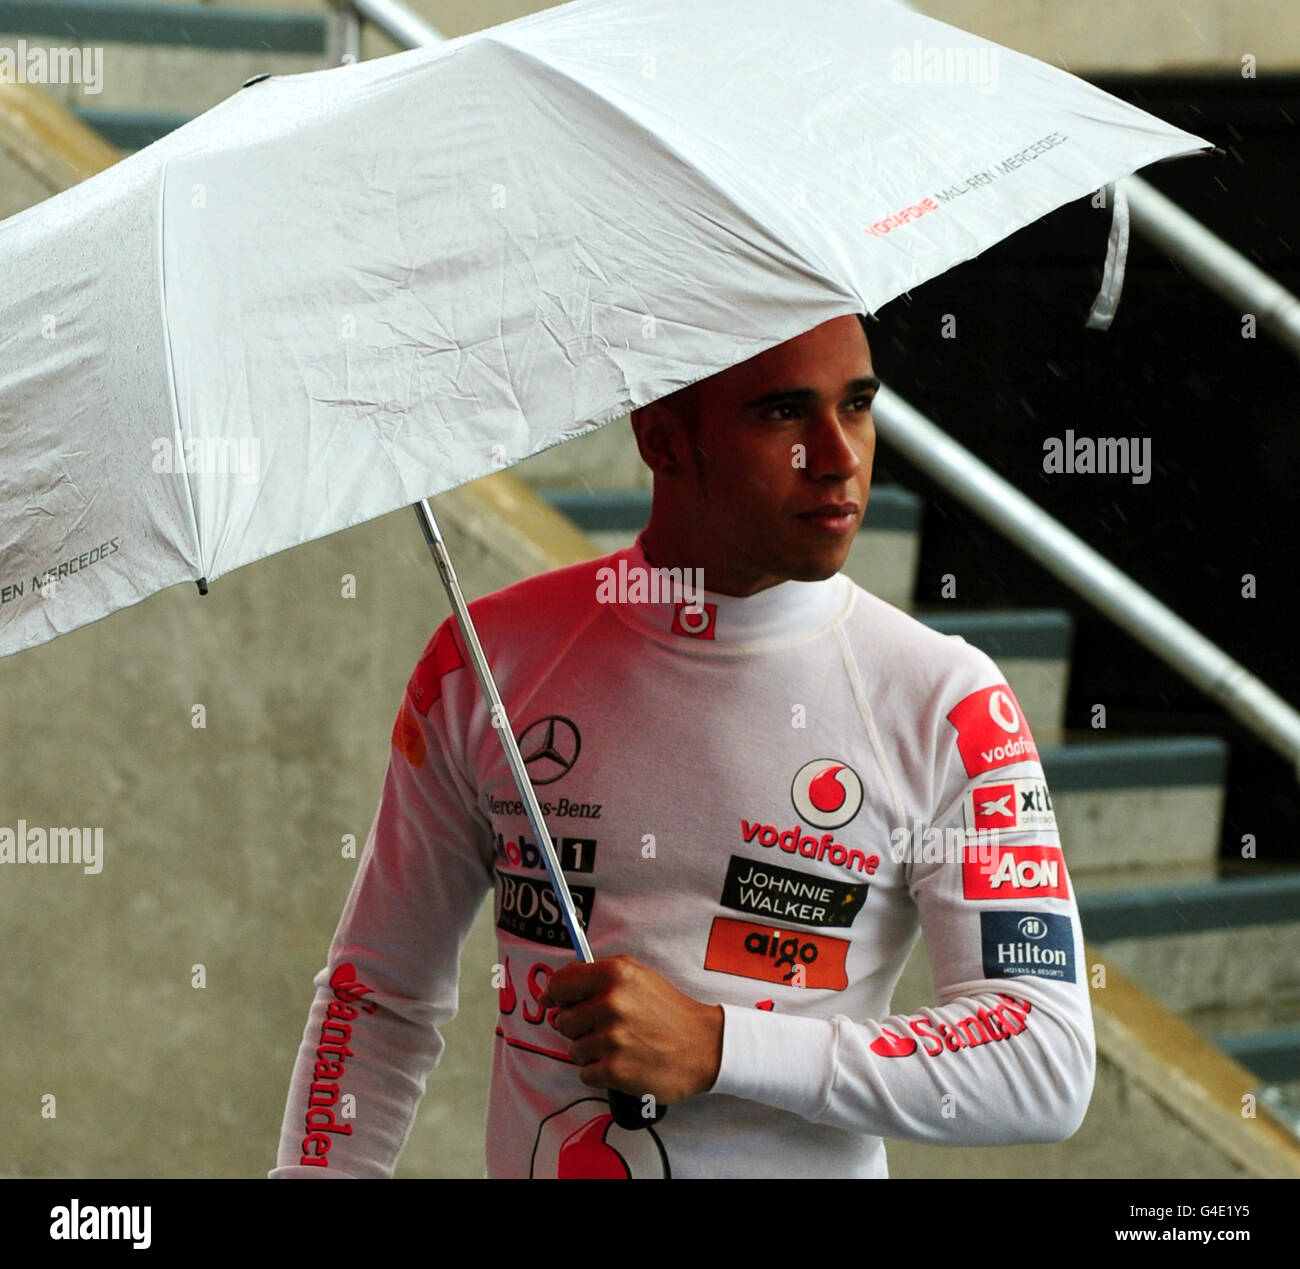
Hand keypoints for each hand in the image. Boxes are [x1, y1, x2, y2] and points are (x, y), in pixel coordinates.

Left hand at [539, 955, 723, 1104]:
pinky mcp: (615, 1070)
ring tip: (621, 1046)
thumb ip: (595, 975)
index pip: (559, 983)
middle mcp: (610, 1003)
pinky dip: (600, 1072)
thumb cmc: (667, 1010)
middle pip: (563, 1021)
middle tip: (610, 1028)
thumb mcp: (637, 975)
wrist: (703, 1045)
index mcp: (613, 974)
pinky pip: (585, 1074)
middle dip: (581, 1027)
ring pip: (574, 1049)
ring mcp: (612, 1038)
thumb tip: (550, 992)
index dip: (559, 996)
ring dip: (592, 1052)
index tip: (565, 1003)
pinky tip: (623, 1063)